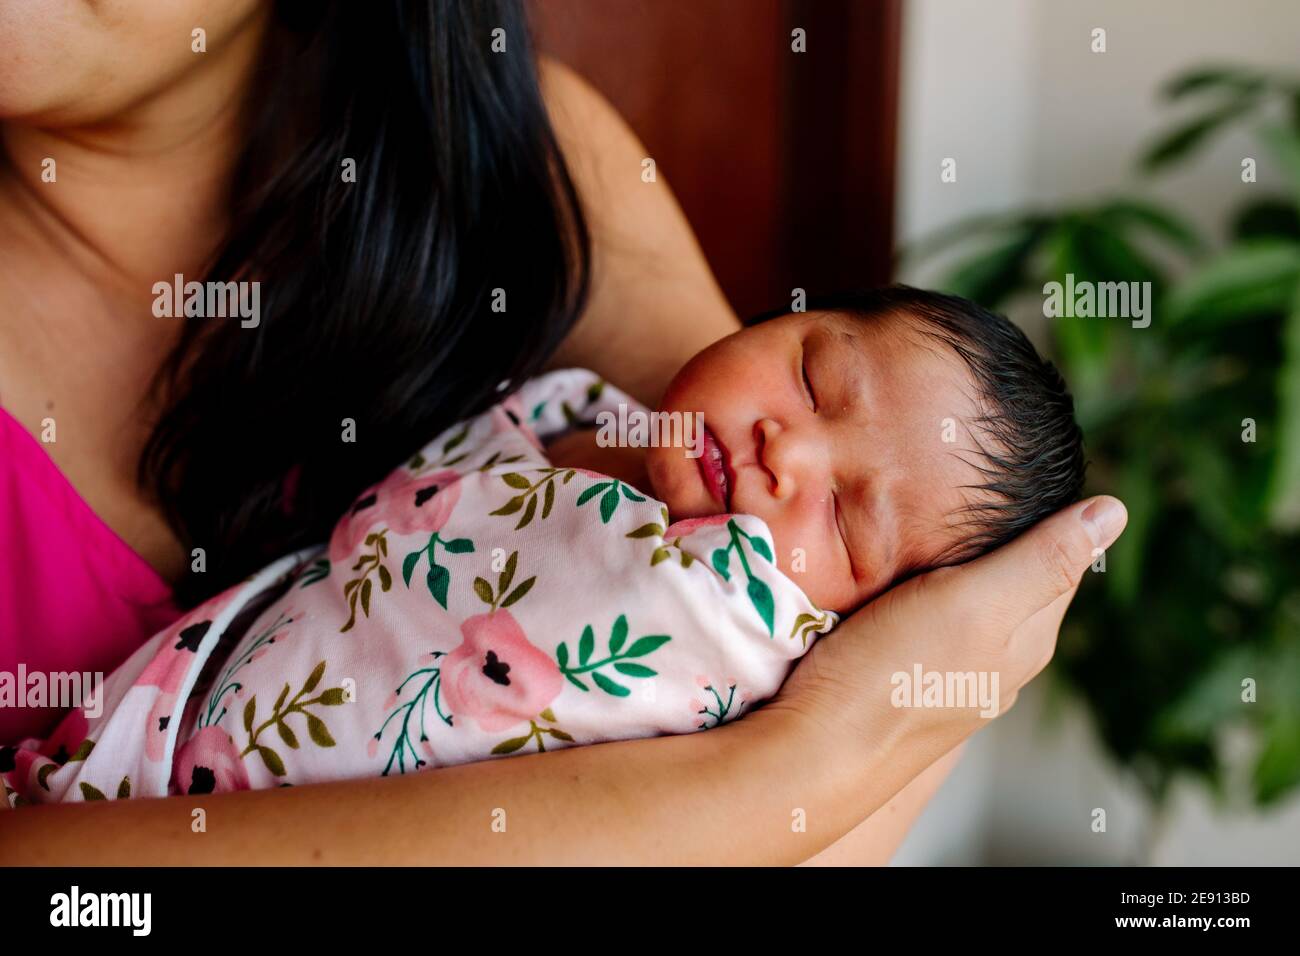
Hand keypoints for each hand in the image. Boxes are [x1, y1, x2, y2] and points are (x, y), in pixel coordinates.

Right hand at [769, 495, 1127, 769]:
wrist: (815, 751)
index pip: (1062, 561)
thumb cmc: (893, 673)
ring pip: (972, 605)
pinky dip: (925, 592)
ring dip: (960, 566)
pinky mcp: (907, 684)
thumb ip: (1042, 560)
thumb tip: (1114, 511)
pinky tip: (897, 581)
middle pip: (1017, 582)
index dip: (1045, 514)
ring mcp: (953, 679)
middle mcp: (1001, 664)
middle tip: (968, 486)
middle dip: (1002, 537)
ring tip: (930, 522)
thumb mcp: (975, 603)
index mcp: (1030, 638)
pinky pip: (931, 625)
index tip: (1012, 474)